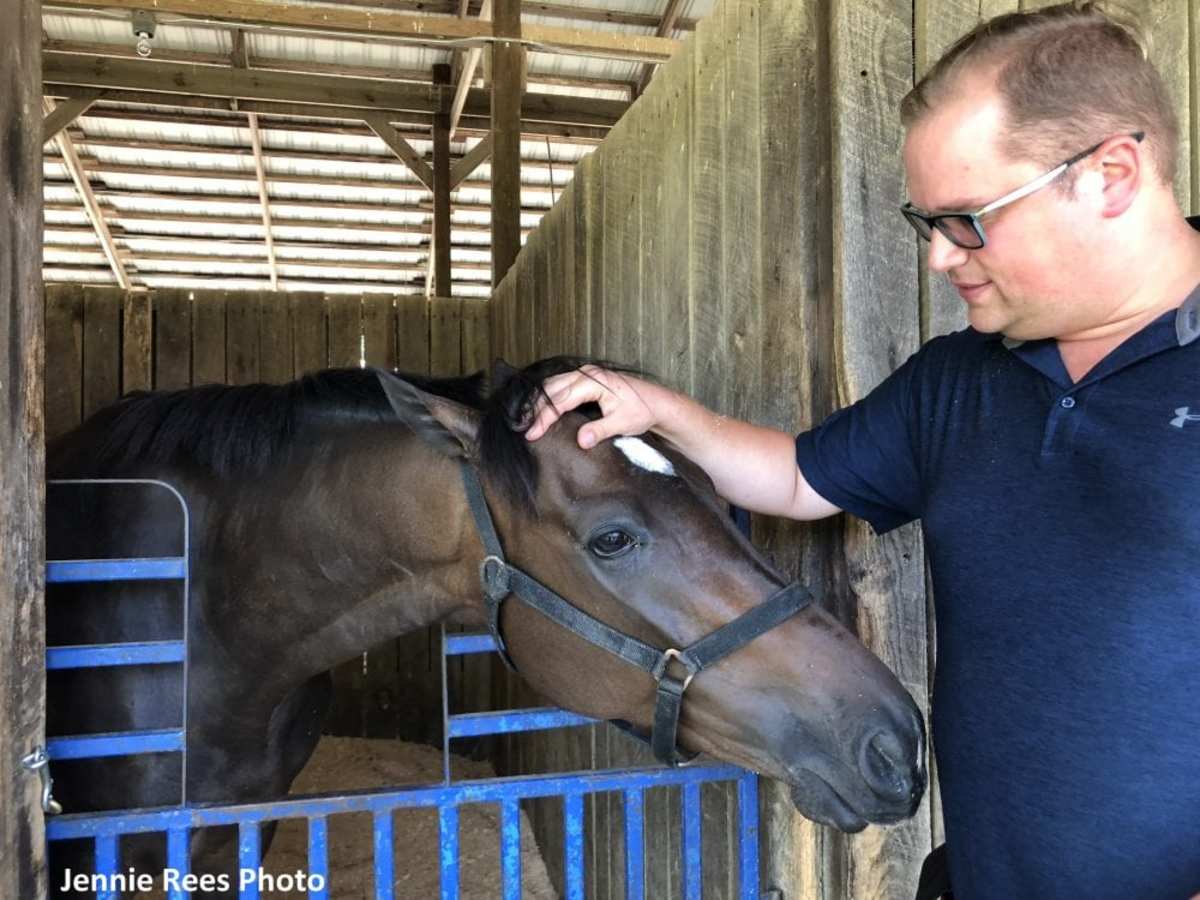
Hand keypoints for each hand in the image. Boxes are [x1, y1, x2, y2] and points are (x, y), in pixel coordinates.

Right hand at [524, 365, 661, 447]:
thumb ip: (600, 430)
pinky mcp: (586, 379)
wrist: (656, 403)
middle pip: (552, 389)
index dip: (544, 418)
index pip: (561, 399)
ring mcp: (586, 374)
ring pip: (553, 385)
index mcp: (594, 381)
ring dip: (540, 402)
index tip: (533, 433)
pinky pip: (560, 385)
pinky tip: (542, 411)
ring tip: (529, 421)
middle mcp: (587, 373)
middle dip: (536, 410)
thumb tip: (581, 441)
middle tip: (525, 429)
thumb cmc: (642, 410)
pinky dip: (548, 397)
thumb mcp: (622, 423)